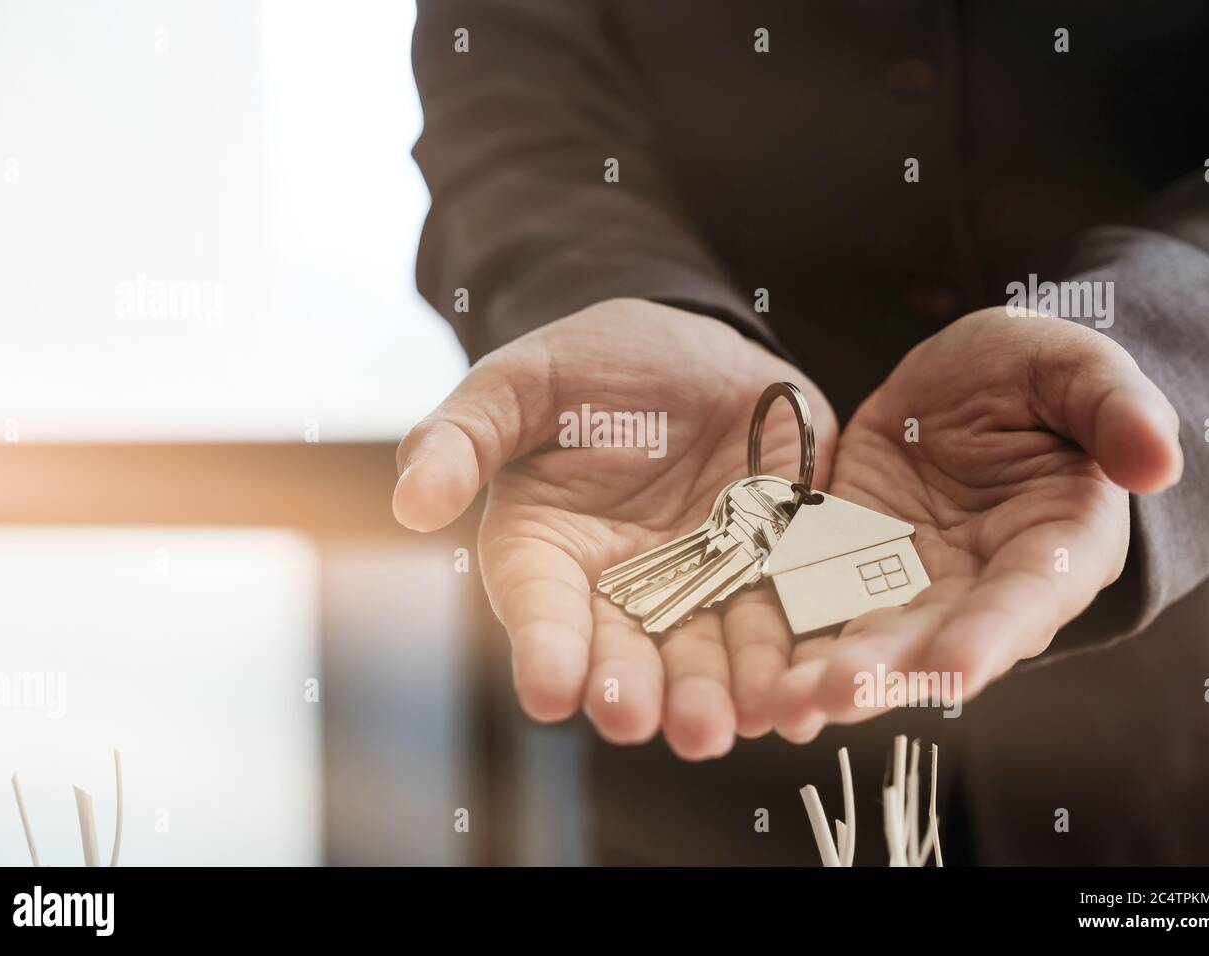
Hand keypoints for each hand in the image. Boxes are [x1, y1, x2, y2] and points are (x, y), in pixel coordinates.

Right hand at [392, 299, 835, 758]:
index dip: (545, 649)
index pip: (541, 608)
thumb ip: (463, 436)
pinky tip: (798, 693)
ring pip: (711, 652)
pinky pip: (788, 616)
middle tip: (637, 721)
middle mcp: (625, 586)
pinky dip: (794, 655)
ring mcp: (706, 581)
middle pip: (628, 651)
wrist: (692, 344)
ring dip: (718, 694)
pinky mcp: (778, 564)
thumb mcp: (519, 383)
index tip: (547, 691)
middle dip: (634, 689)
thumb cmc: (589, 364)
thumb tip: (409, 501)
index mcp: (549, 551)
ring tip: (722, 727)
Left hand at [764, 308, 1182, 740]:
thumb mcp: (1072, 367)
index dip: (993, 635)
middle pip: (934, 639)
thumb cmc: (1033, 374)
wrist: (962, 382)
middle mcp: (980, 584)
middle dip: (888, 671)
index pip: (1027, 599)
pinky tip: (749, 670)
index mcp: (1054, 545)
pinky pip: (814, 604)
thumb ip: (1114, 409)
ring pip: (869, 638)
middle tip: (837, 696)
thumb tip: (1159, 462)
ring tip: (783, 702)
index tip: (956, 669)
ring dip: (826, 673)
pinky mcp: (848, 563)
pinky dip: (785, 638)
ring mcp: (909, 581)